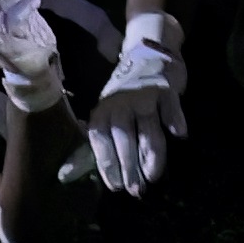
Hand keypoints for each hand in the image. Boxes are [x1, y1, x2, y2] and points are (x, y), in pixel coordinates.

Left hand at [88, 11, 186, 197]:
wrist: (148, 53)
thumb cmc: (125, 95)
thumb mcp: (106, 115)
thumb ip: (93, 146)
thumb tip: (64, 176)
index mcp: (102, 111)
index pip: (100, 140)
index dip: (106, 163)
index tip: (114, 186)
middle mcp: (119, 104)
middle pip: (123, 139)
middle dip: (129, 166)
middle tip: (135, 190)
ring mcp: (143, 96)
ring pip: (148, 130)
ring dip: (152, 155)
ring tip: (154, 177)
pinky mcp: (165, 90)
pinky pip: (171, 108)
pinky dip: (175, 121)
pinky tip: (180, 135)